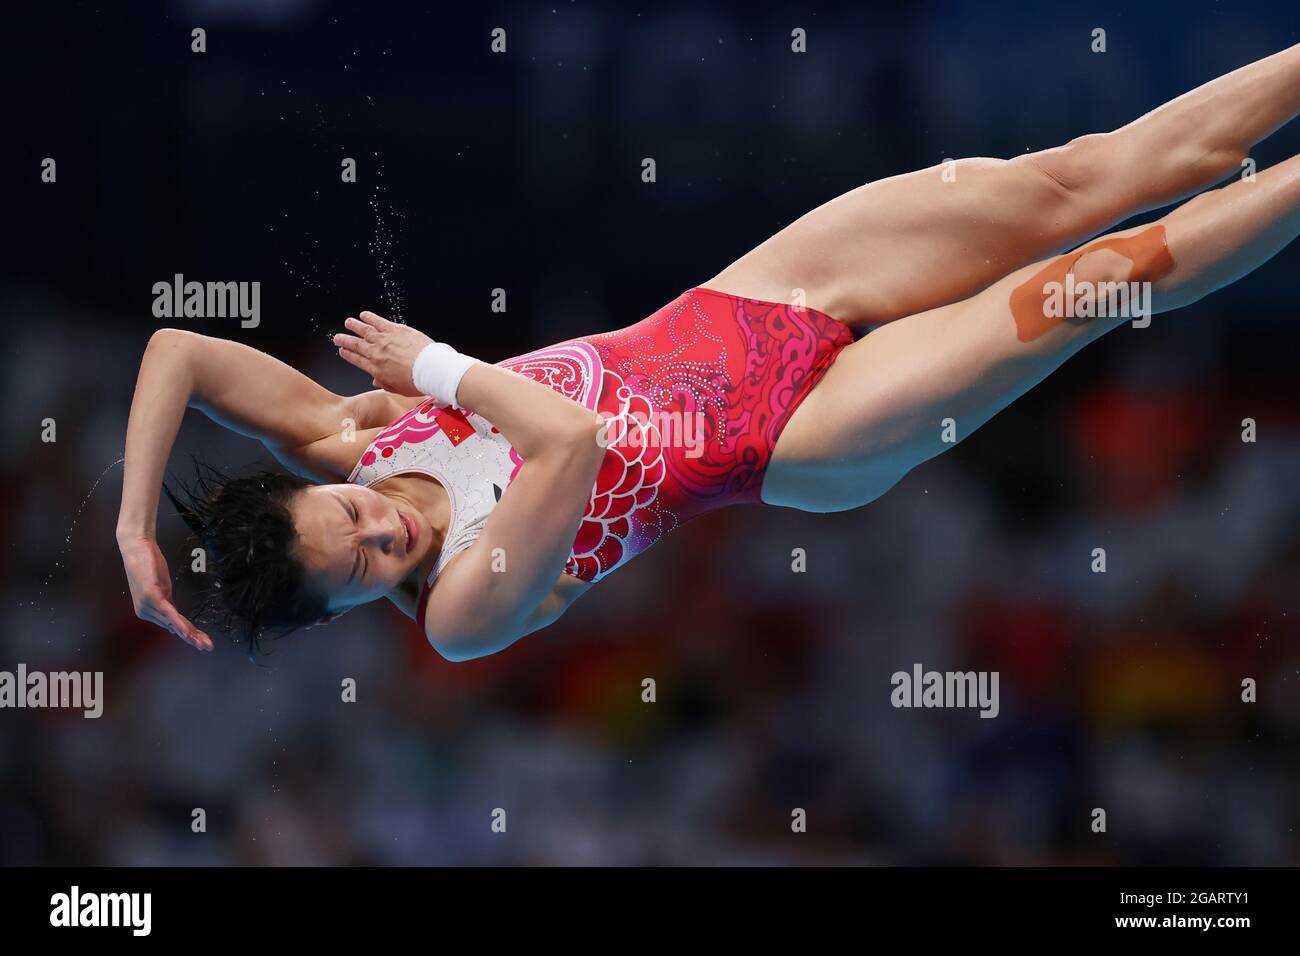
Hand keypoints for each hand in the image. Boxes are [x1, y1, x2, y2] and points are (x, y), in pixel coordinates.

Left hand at [119, 536, 211, 650]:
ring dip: (190, 634)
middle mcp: (146, 612)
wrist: (137, 547)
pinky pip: (169, 613)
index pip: (173, 625)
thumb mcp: (161, 587)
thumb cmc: (148, 564)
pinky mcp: (151, 597)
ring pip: (173, 623)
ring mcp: (147, 606)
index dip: (189, 634)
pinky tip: (189, 632)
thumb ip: (167, 603)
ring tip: (204, 643)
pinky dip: (180, 624)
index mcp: (148, 611)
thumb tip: (176, 616)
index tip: (202, 642)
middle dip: (192, 638)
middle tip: (207, 647)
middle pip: (174, 628)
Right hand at [333, 311, 433, 396]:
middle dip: (345, 340)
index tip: (342, 351)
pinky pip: (379, 321)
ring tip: (348, 322)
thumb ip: (384, 384)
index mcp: (376, 369)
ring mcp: (385, 340)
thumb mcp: (397, 389)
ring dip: (355, 325)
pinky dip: (370, 317)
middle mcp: (377, 353)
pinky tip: (364, 314)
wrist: (430, 369)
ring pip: (365, 330)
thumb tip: (376, 381)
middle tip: (337, 337)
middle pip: (356, 344)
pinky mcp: (396, 330)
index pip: (357, 360)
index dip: (348, 355)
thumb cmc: (417, 381)